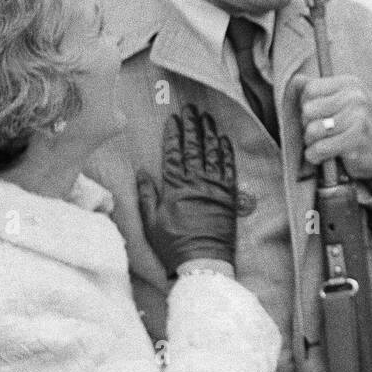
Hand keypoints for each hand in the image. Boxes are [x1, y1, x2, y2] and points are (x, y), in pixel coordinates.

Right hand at [137, 104, 237, 275]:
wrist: (203, 262)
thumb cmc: (174, 246)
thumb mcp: (151, 223)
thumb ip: (147, 196)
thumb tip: (142, 172)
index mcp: (175, 188)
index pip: (174, 153)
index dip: (173, 135)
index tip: (172, 119)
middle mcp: (196, 183)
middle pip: (194, 148)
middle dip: (192, 126)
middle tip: (191, 109)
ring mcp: (215, 188)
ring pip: (213, 154)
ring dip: (210, 133)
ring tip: (207, 118)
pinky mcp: (229, 196)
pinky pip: (229, 169)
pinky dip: (226, 153)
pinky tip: (224, 140)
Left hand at [298, 74, 371, 180]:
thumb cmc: (348, 127)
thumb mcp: (334, 104)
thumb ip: (313, 91)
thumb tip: (296, 80)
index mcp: (349, 84)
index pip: (310, 89)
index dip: (306, 106)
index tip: (318, 117)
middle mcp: (356, 96)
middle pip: (308, 110)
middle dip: (307, 126)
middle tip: (322, 133)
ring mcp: (359, 117)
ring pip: (312, 130)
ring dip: (311, 143)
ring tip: (324, 144)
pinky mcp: (357, 139)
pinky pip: (320, 148)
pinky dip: (316, 156)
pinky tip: (325, 156)